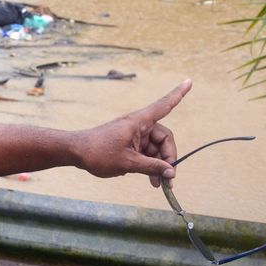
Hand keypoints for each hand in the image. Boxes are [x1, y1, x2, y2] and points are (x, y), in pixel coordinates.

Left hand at [74, 79, 189, 186]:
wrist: (75, 153)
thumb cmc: (98, 153)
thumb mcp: (127, 162)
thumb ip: (151, 167)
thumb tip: (171, 172)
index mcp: (138, 122)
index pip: (163, 105)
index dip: (177, 94)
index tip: (189, 81)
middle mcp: (139, 125)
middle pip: (164, 138)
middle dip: (168, 158)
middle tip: (168, 179)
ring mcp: (134, 135)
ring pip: (156, 149)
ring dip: (159, 165)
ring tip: (159, 184)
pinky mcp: (130, 144)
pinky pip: (147, 153)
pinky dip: (151, 165)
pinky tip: (152, 180)